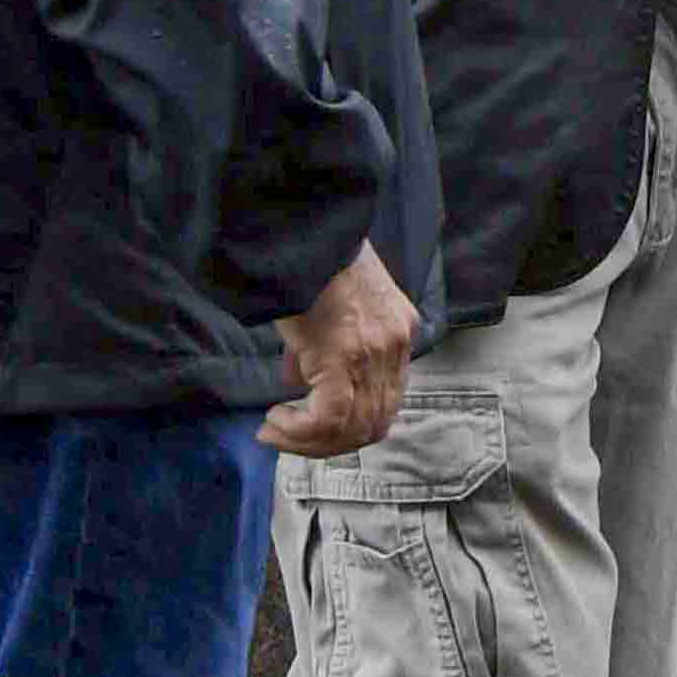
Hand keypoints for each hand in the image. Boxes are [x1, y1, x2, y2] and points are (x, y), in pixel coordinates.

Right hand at [263, 245, 416, 456]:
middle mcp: (397, 347)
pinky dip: (299, 432)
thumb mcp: (332, 308)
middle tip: (289, 437)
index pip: (388, 401)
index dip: (350, 426)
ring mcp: (375, 353)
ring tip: (275, 431)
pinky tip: (275, 423)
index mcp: (401, 332)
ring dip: (308, 442)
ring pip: (353, 429)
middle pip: (375, 424)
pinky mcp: (345, 356)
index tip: (311, 427)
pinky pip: (329, 419)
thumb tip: (297, 382)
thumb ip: (323, 348)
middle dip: (329, 444)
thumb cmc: (312, 263)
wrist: (307, 232)